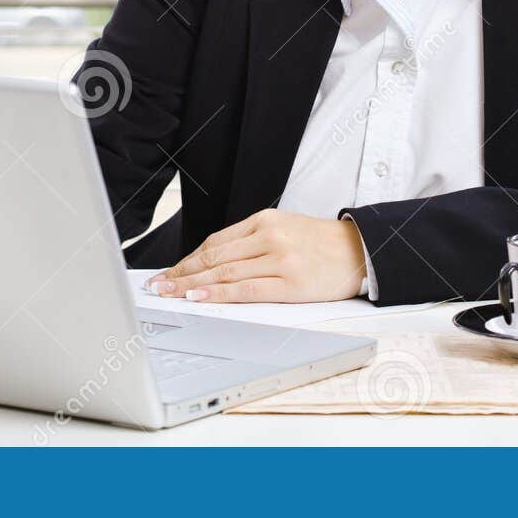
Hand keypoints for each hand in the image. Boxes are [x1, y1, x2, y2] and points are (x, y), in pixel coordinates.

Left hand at [144, 209, 366, 302]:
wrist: (360, 250)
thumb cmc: (321, 244)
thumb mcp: (284, 229)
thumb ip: (251, 242)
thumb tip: (213, 263)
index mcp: (264, 221)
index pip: (214, 242)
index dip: (187, 260)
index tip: (168, 272)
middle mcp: (269, 236)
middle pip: (214, 257)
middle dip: (180, 272)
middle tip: (156, 285)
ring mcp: (279, 258)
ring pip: (225, 272)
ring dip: (191, 284)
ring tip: (169, 293)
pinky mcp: (290, 282)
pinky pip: (246, 290)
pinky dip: (219, 294)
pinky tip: (200, 296)